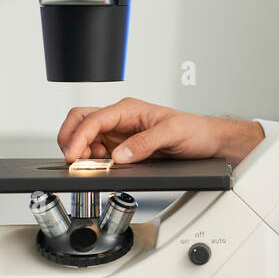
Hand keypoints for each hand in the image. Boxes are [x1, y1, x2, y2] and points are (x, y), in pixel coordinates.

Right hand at [57, 97, 262, 165]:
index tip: (74, 154)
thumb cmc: (194, 130)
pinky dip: (92, 161)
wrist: (208, 142)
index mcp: (129, 109)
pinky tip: (99, 168)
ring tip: (88, 166)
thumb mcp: (172, 134)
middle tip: (71, 159)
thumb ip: (145, 143)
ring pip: (86, 138)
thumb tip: (120, 154)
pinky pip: (99, 153)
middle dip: (70, 138)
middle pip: (81, 121)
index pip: (93, 118)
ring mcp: (120, 135)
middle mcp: (121, 120)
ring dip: (81, 152)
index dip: (79, 136)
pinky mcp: (123, 149)